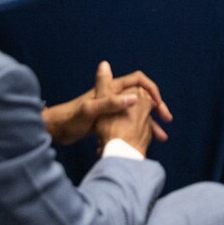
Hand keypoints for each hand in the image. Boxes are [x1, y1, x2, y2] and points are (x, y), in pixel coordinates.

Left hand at [45, 62, 172, 146]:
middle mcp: (113, 96)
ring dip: (150, 122)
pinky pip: (129, 124)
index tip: (158, 104)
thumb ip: (110, 103)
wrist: (56, 132)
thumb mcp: (90, 111)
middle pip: (141, 96)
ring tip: (161, 137)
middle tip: (167, 120)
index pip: (139, 80)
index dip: (151, 90)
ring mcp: (111, 109)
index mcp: (111, 89)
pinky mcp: (107, 122)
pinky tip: (144, 144)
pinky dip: (139, 131)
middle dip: (156, 107)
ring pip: (137, 112)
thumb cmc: (70, 120)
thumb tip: (134, 99)